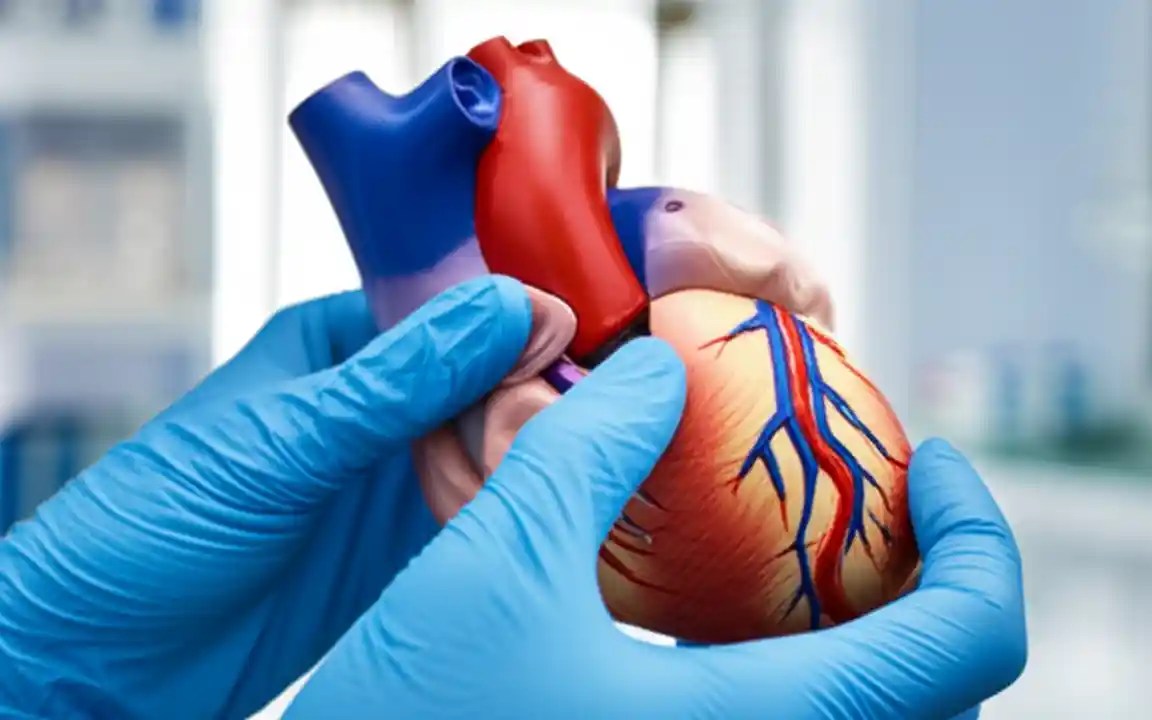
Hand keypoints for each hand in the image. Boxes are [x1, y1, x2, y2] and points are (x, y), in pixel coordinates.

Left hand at [0, 277, 537, 718]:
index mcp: (337, 347)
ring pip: (493, 449)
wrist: (108, 657)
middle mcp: (376, 404)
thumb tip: (504, 308)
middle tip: (561, 431)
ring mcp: (395, 476)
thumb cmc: (152, 525)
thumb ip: (399, 380)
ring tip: (555, 477)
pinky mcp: (407, 545)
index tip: (572, 346)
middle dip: (528, 402)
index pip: (450, 312)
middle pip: (487, 382)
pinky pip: (481, 515)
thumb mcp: (283, 440)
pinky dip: (511, 516)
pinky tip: (537, 518)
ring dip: (524, 462)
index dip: (513, 324)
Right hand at [288, 340, 1026, 718]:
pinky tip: (740, 619)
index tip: (932, 459)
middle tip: (880, 496)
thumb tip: (660, 370)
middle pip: (947, 694)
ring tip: (823, 543)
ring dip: (885, 631)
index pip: (971, 641)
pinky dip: (818, 677)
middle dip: (938, 579)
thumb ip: (586, 449)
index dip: (981, 534)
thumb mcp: (488, 567)